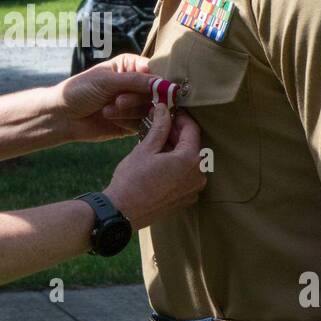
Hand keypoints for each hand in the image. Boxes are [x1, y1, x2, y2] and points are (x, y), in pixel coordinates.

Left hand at [50, 53, 157, 141]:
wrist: (62, 115)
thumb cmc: (80, 90)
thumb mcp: (107, 81)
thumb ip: (137, 81)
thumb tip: (166, 84)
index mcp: (131, 66)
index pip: (156, 72)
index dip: (157, 83)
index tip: (153, 92)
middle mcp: (136, 84)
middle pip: (155, 93)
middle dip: (137, 99)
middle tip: (118, 101)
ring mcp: (134, 104)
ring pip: (150, 110)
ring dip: (130, 112)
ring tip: (107, 111)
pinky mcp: (131, 123)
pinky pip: (142, 124)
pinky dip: (129, 123)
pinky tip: (111, 120)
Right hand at [104, 105, 206, 229]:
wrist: (122, 212)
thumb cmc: (132, 180)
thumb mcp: (146, 148)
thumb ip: (159, 126)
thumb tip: (164, 108)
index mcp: (190, 160)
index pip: (192, 130)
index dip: (181, 117)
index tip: (169, 111)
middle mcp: (198, 176)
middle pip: (192, 146)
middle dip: (177, 133)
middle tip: (159, 124)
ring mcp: (193, 190)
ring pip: (189, 161)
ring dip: (176, 150)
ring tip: (157, 143)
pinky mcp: (186, 199)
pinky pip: (186, 176)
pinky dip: (176, 166)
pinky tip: (159, 162)